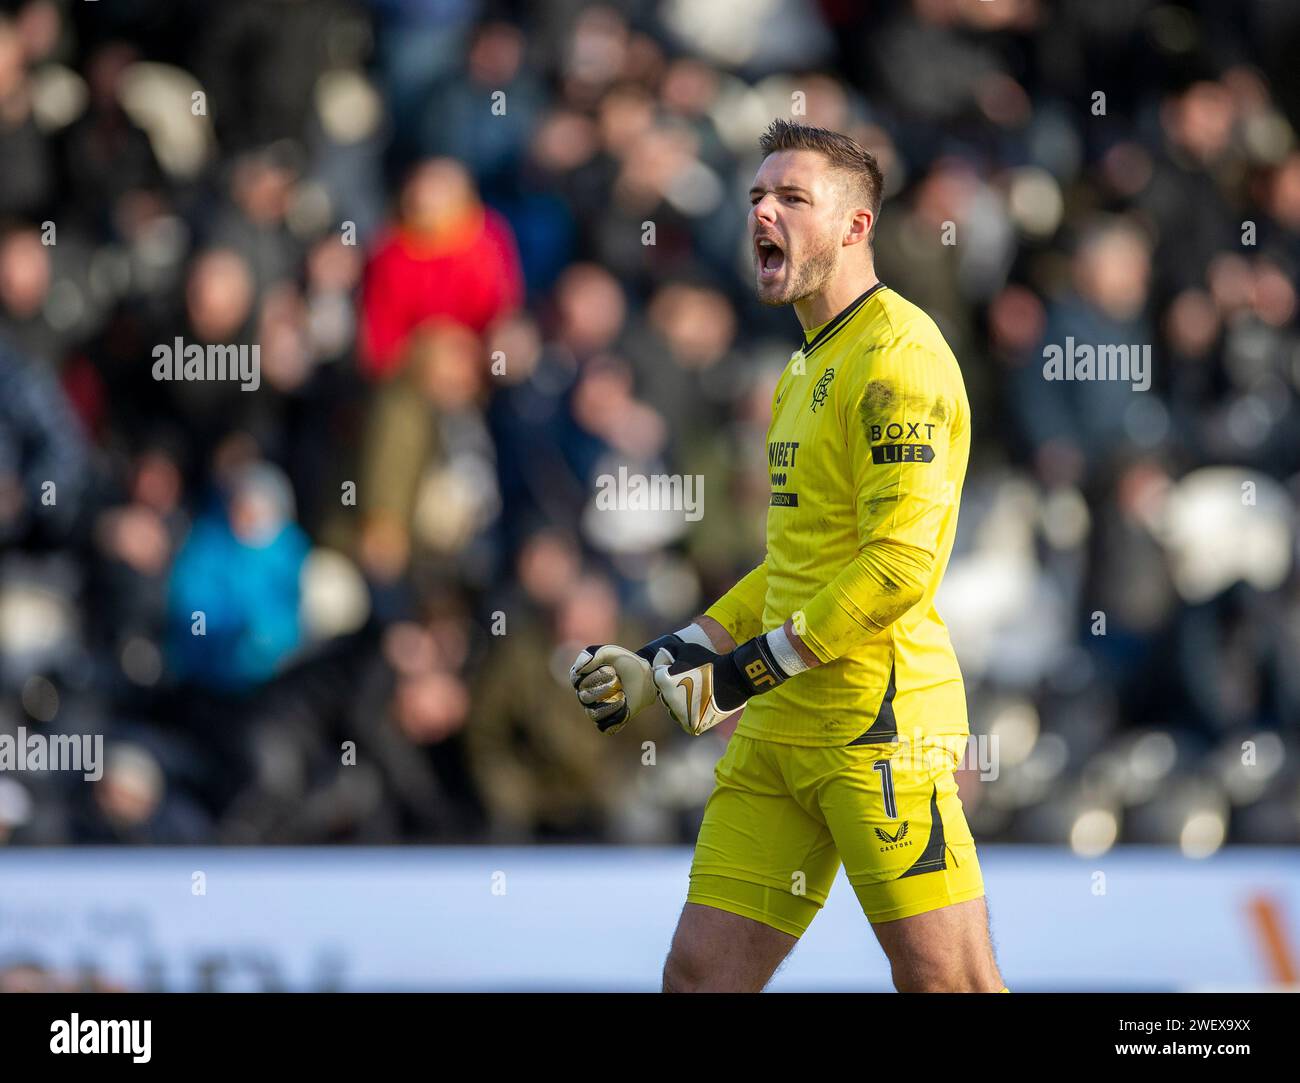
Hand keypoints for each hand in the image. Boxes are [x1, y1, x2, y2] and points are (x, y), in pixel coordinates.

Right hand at [570, 634, 687, 734]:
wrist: (645, 676)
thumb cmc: (625, 662)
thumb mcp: (609, 652)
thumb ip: (591, 655)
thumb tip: (579, 669)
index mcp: (581, 678)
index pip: (577, 681)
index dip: (595, 676)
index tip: (611, 670)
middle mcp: (585, 695)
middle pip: (585, 698)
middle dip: (605, 687)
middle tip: (618, 680)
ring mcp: (595, 709)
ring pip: (594, 714)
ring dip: (611, 703)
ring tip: (622, 694)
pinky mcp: (607, 721)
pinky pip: (605, 726)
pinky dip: (616, 716)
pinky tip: (624, 705)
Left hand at [651, 635, 788, 735]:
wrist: (733, 678)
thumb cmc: (709, 662)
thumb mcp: (688, 648)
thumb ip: (671, 649)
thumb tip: (663, 652)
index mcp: (663, 681)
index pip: (659, 678)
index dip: (669, 672)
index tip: (683, 670)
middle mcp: (668, 700)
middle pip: (666, 694)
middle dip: (674, 688)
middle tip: (692, 681)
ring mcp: (679, 714)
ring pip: (674, 709)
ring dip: (681, 702)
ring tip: (696, 693)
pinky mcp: (691, 724)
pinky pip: (685, 720)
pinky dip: (690, 714)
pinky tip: (699, 704)